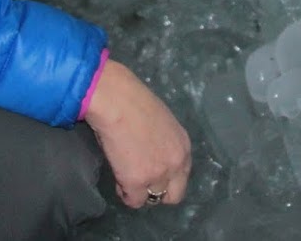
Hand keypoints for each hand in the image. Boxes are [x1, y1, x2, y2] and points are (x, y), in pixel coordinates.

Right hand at [83, 59, 191, 207]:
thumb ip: (163, 142)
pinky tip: (118, 180)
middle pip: (174, 195)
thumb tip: (152, 153)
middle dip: (157, 192)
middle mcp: (177, 163)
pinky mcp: (137, 182)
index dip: (166, 177)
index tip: (151, 171)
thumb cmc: (133, 102)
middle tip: (140, 181)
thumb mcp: (161, 123)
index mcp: (184, 146)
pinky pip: (133, 201)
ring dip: (139, 192)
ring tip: (125, 178)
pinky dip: (124, 194)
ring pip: (152, 200)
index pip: (182, 176)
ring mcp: (158, 174)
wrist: (116, 100)